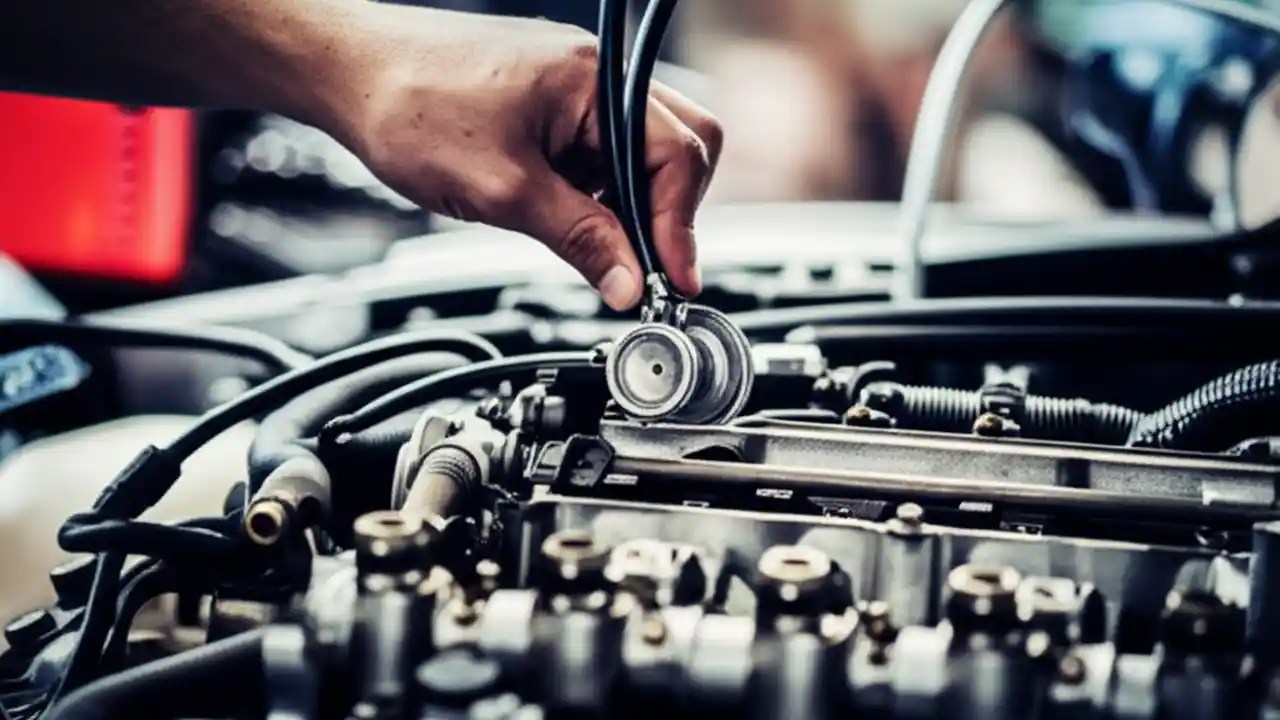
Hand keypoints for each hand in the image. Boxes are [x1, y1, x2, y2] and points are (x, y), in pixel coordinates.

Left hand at [320, 7, 721, 310]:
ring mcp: (573, 88)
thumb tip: (628, 281)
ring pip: (636, 158)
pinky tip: (554, 213)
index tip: (669, 283)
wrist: (346, 74)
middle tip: (638, 268)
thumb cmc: (409, 106)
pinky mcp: (550, 105)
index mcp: (594, 81)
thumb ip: (578, 238)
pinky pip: (597, 154)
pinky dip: (590, 193)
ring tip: (577, 238)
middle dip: (662, 213)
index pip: (677, 156)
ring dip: (621, 206)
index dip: (678, 229)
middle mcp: (594, 76)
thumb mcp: (502, 191)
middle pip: (676, 150)